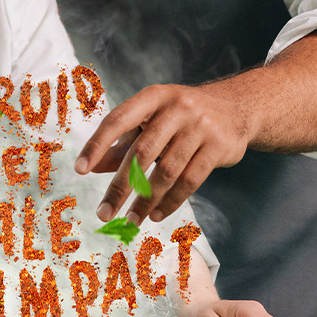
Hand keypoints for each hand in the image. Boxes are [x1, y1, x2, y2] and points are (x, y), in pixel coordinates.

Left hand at [75, 83, 249, 223]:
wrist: (236, 108)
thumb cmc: (182, 116)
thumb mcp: (152, 120)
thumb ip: (123, 142)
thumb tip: (92, 167)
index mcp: (153, 96)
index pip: (118, 120)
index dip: (98, 145)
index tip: (80, 169)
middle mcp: (176, 108)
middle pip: (141, 152)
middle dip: (120, 186)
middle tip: (104, 212)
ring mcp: (200, 126)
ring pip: (167, 171)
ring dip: (146, 200)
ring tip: (131, 219)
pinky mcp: (219, 146)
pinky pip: (190, 181)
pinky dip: (171, 202)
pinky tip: (156, 215)